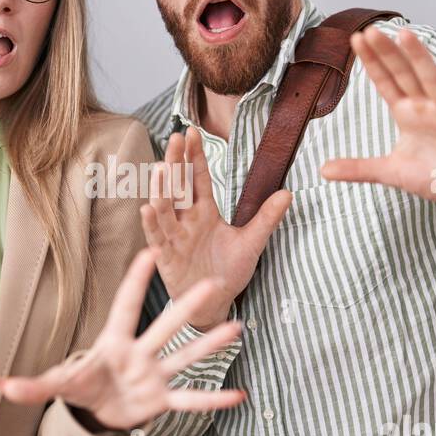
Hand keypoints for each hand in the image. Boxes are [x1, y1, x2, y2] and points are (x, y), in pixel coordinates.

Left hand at [0, 246, 246, 431]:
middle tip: (209, 283)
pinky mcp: (161, 400)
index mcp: (114, 342)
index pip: (125, 306)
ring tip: (234, 328)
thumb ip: (34, 386)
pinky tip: (237, 397)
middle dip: (183, 307)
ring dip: (207, 345)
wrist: (99, 411)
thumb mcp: (57, 386)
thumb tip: (2, 387)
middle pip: (163, 326)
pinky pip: (189, 400)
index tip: (149, 251)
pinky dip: (211, 401)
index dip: (135, 281)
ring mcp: (153, 375)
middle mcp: (139, 353)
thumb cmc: (82, 386)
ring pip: (183, 357)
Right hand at [141, 127, 290, 328]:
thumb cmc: (229, 271)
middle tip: (175, 139)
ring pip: (165, 209)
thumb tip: (288, 193)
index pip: (198, 179)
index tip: (192, 133)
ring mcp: (174, 237)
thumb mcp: (252, 243)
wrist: (215, 303)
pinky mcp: (166, 257)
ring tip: (162, 168)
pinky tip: (147, 208)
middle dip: (177, 163)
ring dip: (162, 189)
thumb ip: (267, 218)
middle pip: (179, 186)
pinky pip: (157, 238)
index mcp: (205, 212)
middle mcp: (186, 220)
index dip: (195, 157)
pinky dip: (151, 224)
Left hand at [320, 27, 435, 224]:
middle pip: (404, 74)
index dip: (372, 62)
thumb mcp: (392, 173)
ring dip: (419, 58)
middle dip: (388, 54)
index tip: (356, 38)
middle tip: (371, 30)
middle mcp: (427, 106)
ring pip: (432, 79)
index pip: (385, 82)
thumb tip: (323, 170)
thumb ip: (359, 168)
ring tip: (405, 34)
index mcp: (407, 114)